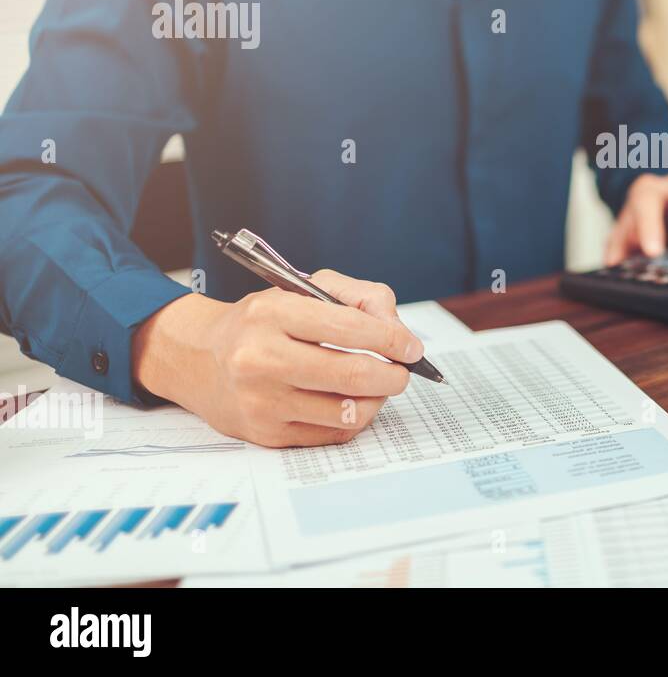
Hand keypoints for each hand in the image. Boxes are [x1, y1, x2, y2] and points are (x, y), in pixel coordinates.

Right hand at [132, 271, 422, 447]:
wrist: (199, 358)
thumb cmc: (262, 322)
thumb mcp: (304, 290)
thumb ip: (360, 298)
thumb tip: (397, 330)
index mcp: (272, 313)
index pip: (350, 328)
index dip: (393, 339)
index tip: (412, 347)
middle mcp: (261, 359)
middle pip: (353, 375)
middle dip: (393, 375)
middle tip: (402, 372)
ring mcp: (262, 402)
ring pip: (348, 411)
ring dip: (377, 400)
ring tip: (377, 386)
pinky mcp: (266, 434)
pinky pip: (331, 434)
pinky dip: (353, 418)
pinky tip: (350, 402)